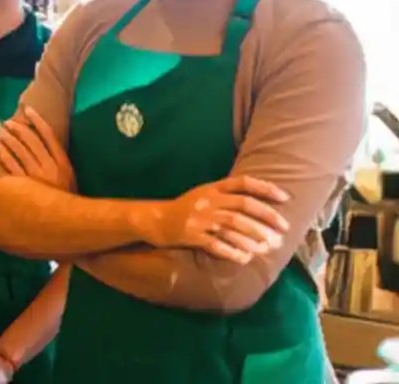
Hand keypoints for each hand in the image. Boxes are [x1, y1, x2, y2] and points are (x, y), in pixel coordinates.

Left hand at [0, 107, 74, 191]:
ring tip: (1, 133)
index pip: (49, 136)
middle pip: (32, 141)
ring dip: (8, 139)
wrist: (66, 223)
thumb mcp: (67, 177)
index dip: (38, 121)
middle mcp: (50, 167)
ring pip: (19, 151)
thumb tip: (44, 145)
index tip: (28, 110)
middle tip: (8, 122)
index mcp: (63, 163)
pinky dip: (4, 156)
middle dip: (18, 129)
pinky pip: (12, 167)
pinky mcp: (24, 188)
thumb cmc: (65, 199)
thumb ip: (57, 161)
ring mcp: (36, 177)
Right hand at [145, 175, 290, 263]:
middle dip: (266, 217)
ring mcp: (199, 219)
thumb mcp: (204, 195)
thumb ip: (227, 197)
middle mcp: (207, 201)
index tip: (285, 198)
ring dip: (253, 238)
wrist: (155, 220)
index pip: (242, 183)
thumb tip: (260, 206)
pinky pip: (216, 245)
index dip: (265, 189)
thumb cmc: (185, 209)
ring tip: (268, 248)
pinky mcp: (191, 236)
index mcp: (211, 189)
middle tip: (283, 230)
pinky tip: (245, 258)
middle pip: (242, 206)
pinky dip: (233, 252)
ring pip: (232, 227)